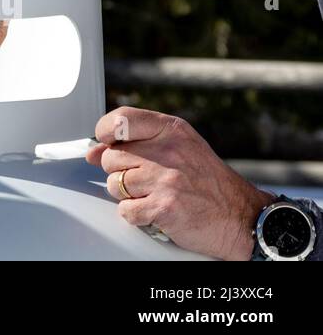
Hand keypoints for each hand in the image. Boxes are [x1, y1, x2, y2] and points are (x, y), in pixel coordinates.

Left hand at [89, 106, 274, 260]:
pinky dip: (136, 215)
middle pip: (111, 157)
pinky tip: (155, 211)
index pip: (120, 119)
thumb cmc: (207, 181)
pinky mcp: (164, 207)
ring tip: (153, 195)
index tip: (107, 142)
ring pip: (114, 184)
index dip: (105, 132)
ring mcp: (165, 179)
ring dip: (128, 195)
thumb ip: (136, 144)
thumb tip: (92, 152)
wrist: (243, 216)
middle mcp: (167, 151)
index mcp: (171, 130)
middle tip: (146, 180)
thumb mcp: (178, 148)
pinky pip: (126, 210)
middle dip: (120, 171)